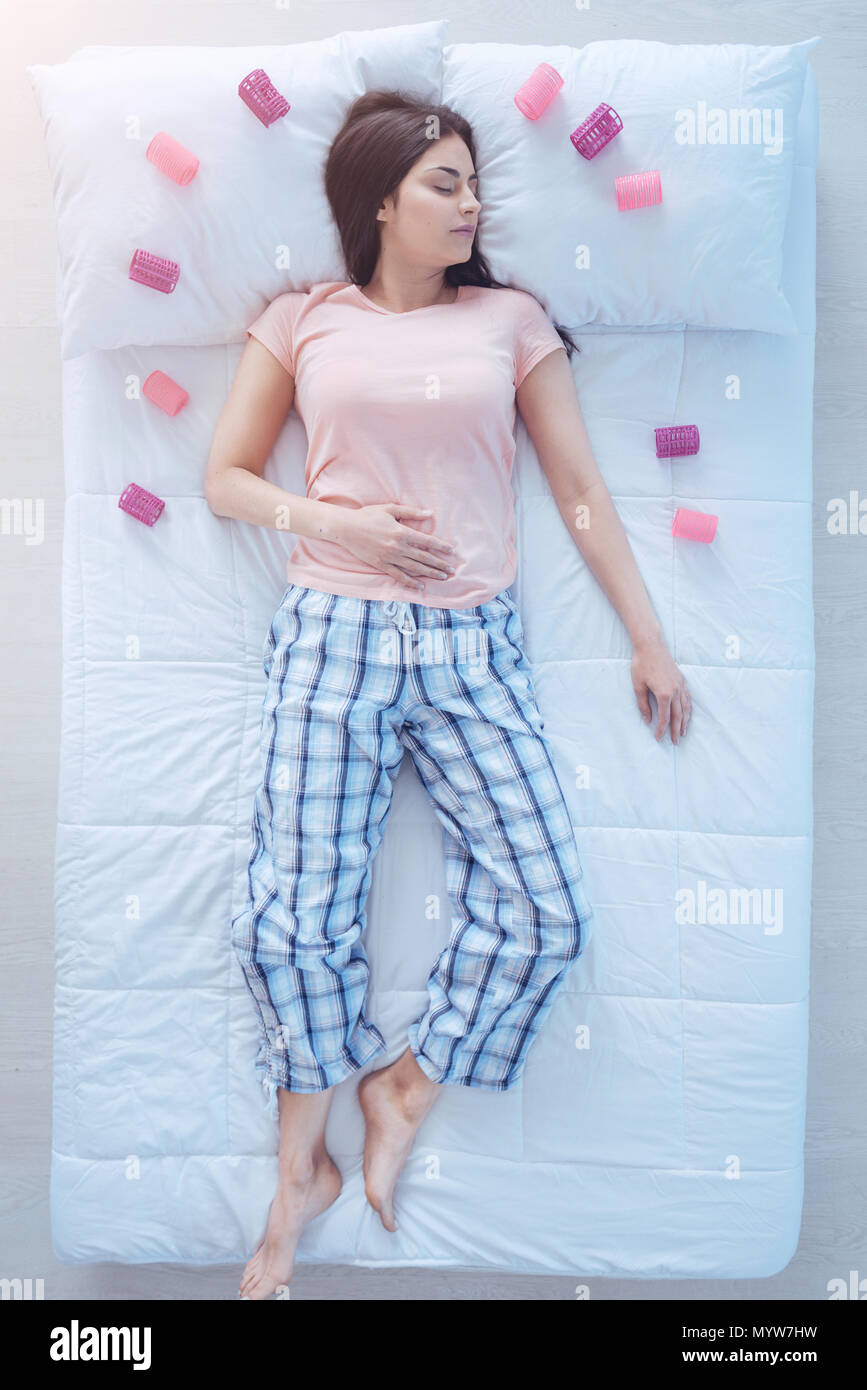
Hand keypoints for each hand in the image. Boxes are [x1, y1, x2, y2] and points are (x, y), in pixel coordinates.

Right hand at [336, 503, 458, 591]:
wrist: (346, 528)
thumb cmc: (368, 516)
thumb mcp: (390, 509)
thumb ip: (411, 512)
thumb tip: (430, 513)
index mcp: (402, 532)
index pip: (427, 541)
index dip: (441, 547)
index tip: (452, 552)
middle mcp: (398, 547)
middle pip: (424, 557)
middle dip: (440, 564)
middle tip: (452, 570)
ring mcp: (389, 557)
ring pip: (414, 568)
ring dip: (430, 573)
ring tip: (442, 577)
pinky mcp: (381, 565)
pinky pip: (399, 575)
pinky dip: (410, 582)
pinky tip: (421, 586)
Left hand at [631, 635, 691, 743]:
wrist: (651, 645)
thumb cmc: (641, 664)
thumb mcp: (638, 686)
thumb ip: (643, 705)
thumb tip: (648, 720)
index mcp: (664, 694)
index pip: (664, 717)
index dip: (661, 730)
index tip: (659, 739)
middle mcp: (675, 691)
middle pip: (678, 716)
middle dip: (677, 730)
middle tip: (676, 742)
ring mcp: (680, 685)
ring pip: (686, 708)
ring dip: (685, 722)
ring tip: (684, 732)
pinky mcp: (681, 680)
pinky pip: (688, 698)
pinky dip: (688, 709)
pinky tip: (687, 714)